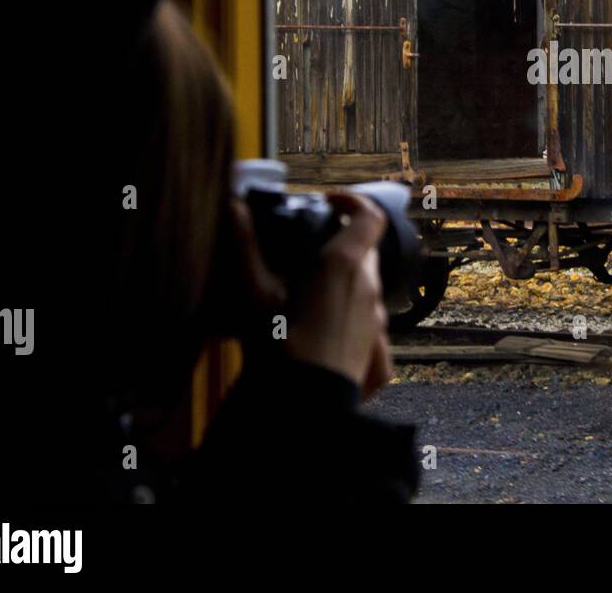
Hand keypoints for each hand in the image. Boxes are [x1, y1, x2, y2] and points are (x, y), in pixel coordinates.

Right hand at [230, 192, 391, 393]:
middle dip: (340, 247)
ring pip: (366, 293)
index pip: (370, 217)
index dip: (354, 202)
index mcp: (345, 267)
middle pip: (365, 255)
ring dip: (343, 287)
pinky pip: (370, 333)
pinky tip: (324, 337)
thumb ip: (244, 247)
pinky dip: (349, 327)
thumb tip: (234, 207)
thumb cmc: (280, 350)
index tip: (329, 202)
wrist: (305, 410)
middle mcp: (370, 292)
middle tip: (305, 255)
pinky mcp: (377, 359)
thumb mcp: (254, 295)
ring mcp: (377, 327)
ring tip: (306, 298)